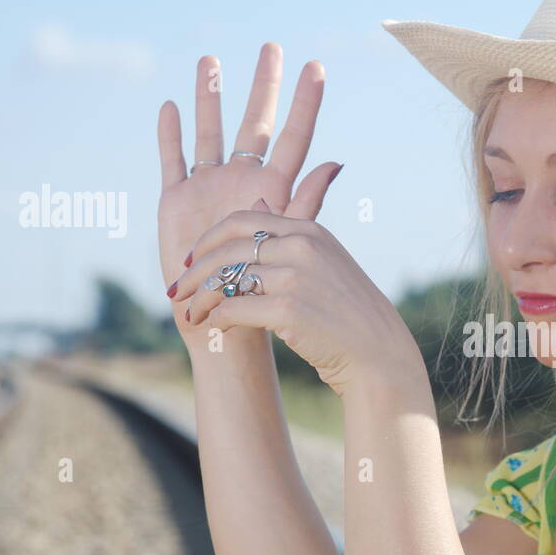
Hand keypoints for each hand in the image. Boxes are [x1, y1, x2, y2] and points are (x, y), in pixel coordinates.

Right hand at [156, 43, 339, 346]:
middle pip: (253, 123)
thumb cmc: (268, 290)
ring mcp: (210, 187)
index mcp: (276, 188)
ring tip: (210, 61)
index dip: (305, 102)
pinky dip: (171, 134)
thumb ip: (307, 199)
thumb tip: (336, 163)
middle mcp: (244, 180)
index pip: (294, 135)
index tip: (315, 66)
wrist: (227, 321)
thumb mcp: (291, 240)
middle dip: (262, 86)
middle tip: (270, 47)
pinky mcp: (179, 199)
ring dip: (210, 97)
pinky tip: (171, 107)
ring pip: (210, 132)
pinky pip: (174, 159)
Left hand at [167, 197, 421, 396]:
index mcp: (308, 230)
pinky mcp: (288, 309)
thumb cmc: (348, 311)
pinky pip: (234, 308)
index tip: (193, 258)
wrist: (376, 351)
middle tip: (179, 290)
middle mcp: (301, 246)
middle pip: (226, 250)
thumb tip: (256, 203)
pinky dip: (218, 319)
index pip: (242, 221)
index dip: (209, 239)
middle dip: (195, 271)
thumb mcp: (326, 260)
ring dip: (202, 299)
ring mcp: (295, 276)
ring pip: (226, 279)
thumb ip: (291, 235)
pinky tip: (218, 328)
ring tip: (192, 315)